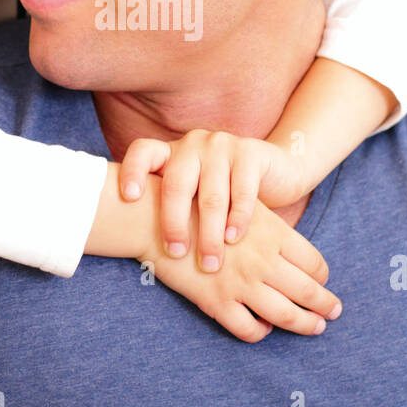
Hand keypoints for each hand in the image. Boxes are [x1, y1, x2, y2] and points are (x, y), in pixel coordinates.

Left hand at [119, 130, 309, 271]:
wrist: (277, 172)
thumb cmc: (224, 193)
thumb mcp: (194, 198)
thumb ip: (171, 211)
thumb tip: (138, 248)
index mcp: (171, 153)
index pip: (142, 153)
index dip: (132, 172)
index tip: (129, 198)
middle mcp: (192, 145)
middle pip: (175, 184)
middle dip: (174, 223)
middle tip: (176, 254)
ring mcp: (221, 145)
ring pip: (210, 195)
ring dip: (209, 234)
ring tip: (209, 262)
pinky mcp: (250, 152)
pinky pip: (241, 191)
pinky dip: (237, 219)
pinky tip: (234, 238)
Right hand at [139, 192, 340, 341]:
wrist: (155, 217)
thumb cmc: (199, 206)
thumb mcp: (242, 206)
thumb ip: (269, 228)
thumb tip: (291, 250)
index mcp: (273, 233)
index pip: (314, 262)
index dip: (322, 275)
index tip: (323, 281)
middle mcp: (263, 260)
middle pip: (308, 291)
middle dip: (325, 305)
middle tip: (333, 312)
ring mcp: (241, 283)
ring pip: (285, 314)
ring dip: (304, 324)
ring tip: (313, 327)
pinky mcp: (217, 302)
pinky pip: (249, 329)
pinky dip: (261, 332)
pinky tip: (263, 328)